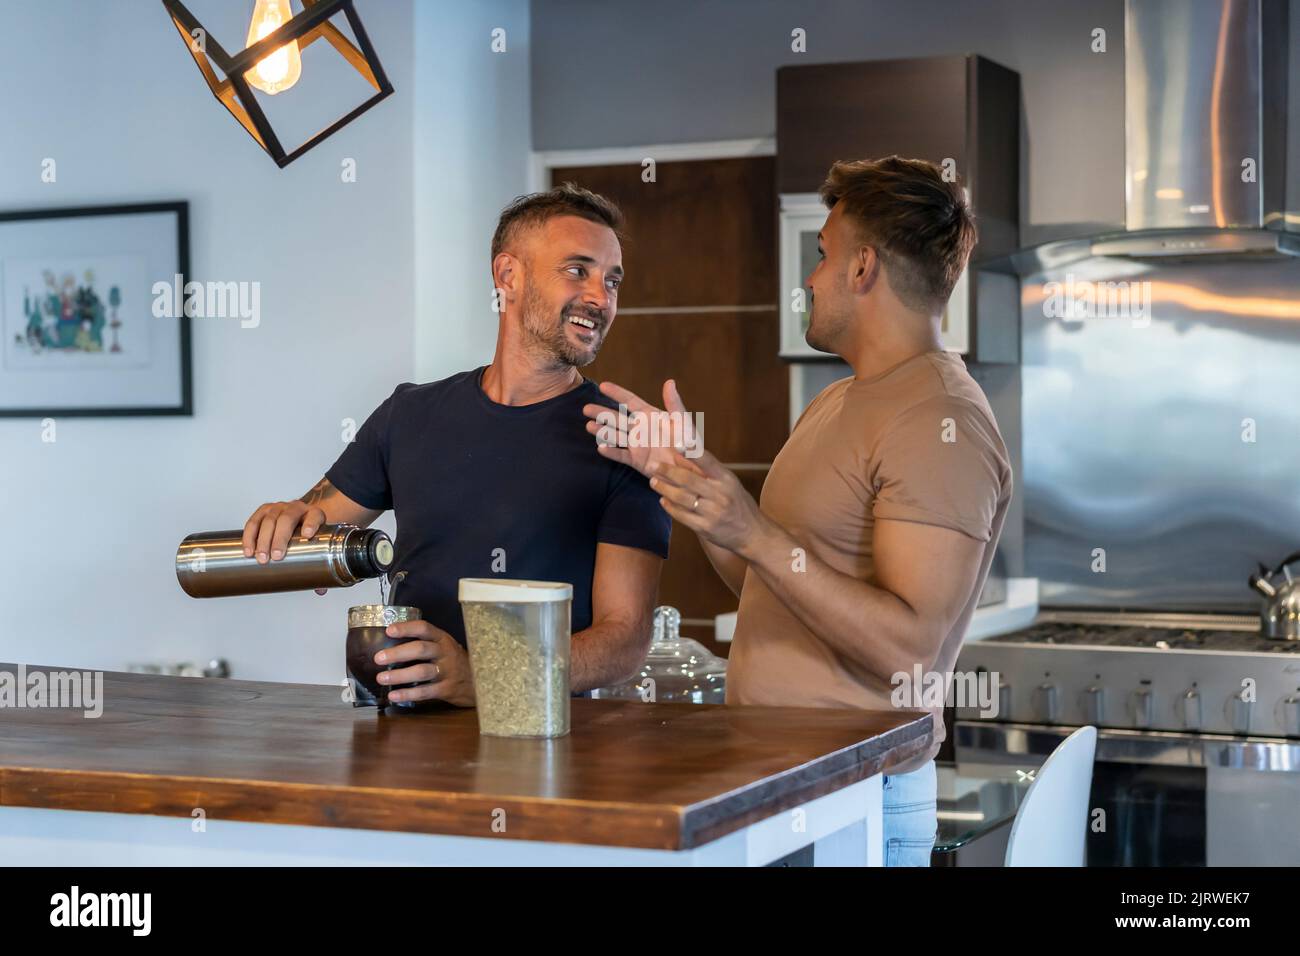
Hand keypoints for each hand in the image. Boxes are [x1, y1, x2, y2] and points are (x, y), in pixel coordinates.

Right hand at [241, 500, 325, 562]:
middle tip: (276, 556)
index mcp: (314, 514)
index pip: (315, 516)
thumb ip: (320, 564)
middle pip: (287, 519)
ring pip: (268, 520)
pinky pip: (254, 522)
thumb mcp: (318, 544)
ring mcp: (278, 508)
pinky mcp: (263, 511)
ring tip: (261, 558)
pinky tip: (248, 550)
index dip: (311, 524)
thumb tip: (319, 589)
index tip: (307, 535)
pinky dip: (249, 537)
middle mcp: (296, 508)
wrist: (299, 518)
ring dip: (263, 540)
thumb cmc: (309, 533)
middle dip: (280, 538)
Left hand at [375, 620, 475, 706]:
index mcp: (443, 639)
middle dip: (397, 653)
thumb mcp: (445, 648)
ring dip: (399, 675)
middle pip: (421, 649)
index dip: (406, 628)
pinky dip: (407, 694)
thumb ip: (425, 644)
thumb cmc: (454, 662)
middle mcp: (445, 653)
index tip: (389, 630)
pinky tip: (393, 695)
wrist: (479, 682)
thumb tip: (390, 645)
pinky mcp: (446, 689)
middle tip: (378, 658)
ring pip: (421, 671)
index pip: (424, 629)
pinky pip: (424, 692)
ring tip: (381, 678)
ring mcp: (447, 671)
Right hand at [582, 379, 704, 479]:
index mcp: (651, 416)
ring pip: (616, 435)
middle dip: (602, 413)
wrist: (692, 471)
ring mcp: (638, 445)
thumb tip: (669, 382)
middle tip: (585, 408)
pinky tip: (600, 447)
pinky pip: (621, 455)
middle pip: (617, 418)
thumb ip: (674, 403)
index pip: (630, 401)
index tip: (603, 385)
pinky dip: (611, 452)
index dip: (617, 393)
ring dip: (602, 430)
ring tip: (588, 426)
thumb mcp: (683, 422)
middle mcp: (642, 429)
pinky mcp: (638, 461)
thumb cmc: (691, 444)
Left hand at [648, 449, 770, 555]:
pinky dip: (670, 507)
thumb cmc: (739, 505)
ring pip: (681, 497)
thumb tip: (682, 456)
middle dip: (667, 471)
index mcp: (726, 479)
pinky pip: (681, 515)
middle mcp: (720, 494)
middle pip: (687, 479)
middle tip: (654, 466)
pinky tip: (663, 500)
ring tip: (654, 482)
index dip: (690, 451)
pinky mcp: (705, 528)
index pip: (706, 460)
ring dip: (664, 488)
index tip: (675, 443)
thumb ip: (708, 471)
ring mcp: (712, 512)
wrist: (754, 535)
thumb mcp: (730, 483)